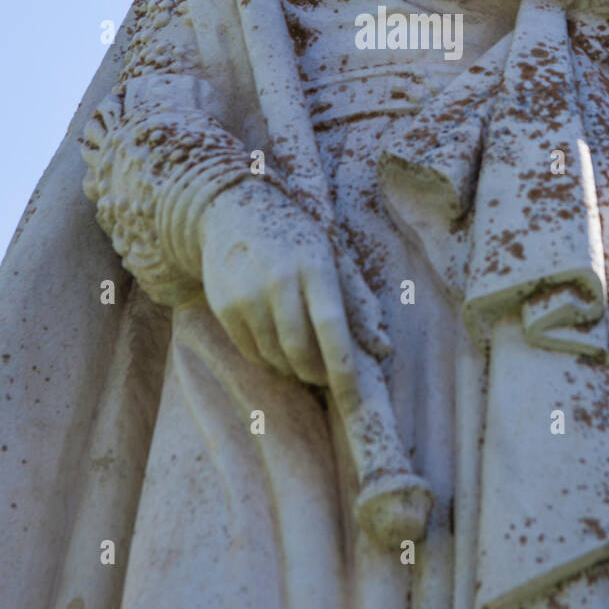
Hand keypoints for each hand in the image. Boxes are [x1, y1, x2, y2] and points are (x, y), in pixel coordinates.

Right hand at [200, 181, 345, 385]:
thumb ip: (358, 302)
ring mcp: (247, 294)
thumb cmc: (296, 239)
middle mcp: (280, 281)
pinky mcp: (224, 305)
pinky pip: (251, 352)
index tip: (353, 399)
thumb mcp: (332, 257)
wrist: (234, 209)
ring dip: (292, 368)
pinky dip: (268, 359)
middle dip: (316, 374)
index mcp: (315, 267)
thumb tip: (384, 349)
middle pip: (299, 350)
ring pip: (274, 356)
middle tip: (326, 377)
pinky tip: (276, 345)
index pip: (331, 327)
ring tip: (301, 358)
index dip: (342, 368)